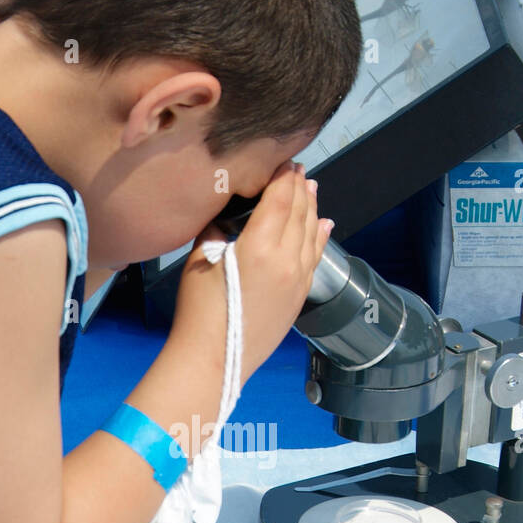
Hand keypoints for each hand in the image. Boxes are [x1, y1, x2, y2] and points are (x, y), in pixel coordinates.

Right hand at [170, 162, 333, 385]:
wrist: (214, 362)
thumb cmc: (199, 314)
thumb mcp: (200, 260)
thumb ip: (216, 230)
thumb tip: (226, 215)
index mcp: (260, 247)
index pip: (280, 199)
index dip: (283, 176)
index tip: (283, 160)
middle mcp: (287, 260)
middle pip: (300, 213)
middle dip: (299, 187)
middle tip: (297, 168)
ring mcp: (297, 280)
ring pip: (312, 234)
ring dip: (312, 208)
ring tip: (311, 189)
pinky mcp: (299, 297)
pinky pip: (316, 258)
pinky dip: (321, 237)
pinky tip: (323, 225)